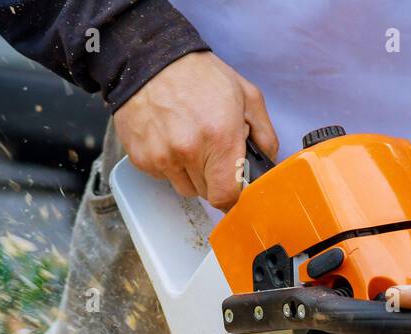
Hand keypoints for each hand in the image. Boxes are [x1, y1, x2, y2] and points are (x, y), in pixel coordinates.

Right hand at [113, 52, 278, 211]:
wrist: (151, 60)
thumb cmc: (198, 75)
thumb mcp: (245, 94)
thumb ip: (264, 133)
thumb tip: (269, 160)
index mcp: (219, 137)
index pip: (226, 196)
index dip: (232, 196)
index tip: (233, 189)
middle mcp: (188, 151)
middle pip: (206, 193)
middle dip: (213, 178)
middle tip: (211, 150)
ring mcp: (162, 157)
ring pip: (185, 188)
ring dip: (191, 174)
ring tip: (190, 142)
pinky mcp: (142, 158)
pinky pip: (163, 177)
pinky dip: (169, 165)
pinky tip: (170, 138)